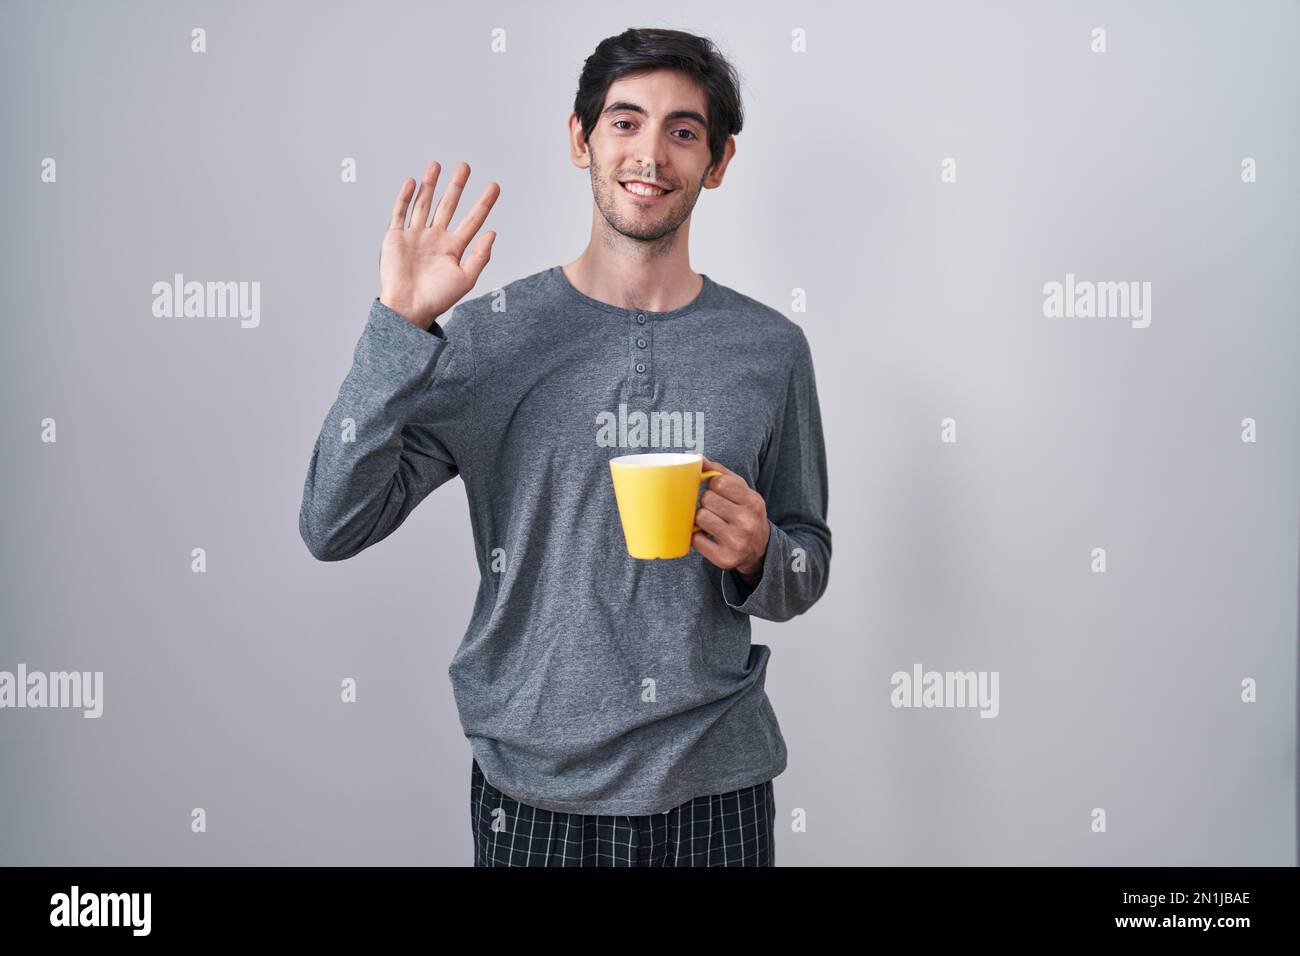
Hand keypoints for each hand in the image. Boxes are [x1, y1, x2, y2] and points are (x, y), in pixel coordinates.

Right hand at [380, 160, 500, 329]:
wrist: (409, 308)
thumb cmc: (438, 298)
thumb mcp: (466, 278)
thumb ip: (480, 256)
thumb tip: (493, 232)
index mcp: (453, 248)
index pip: (472, 220)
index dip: (483, 203)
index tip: (494, 186)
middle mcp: (435, 239)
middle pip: (448, 206)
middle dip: (456, 186)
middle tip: (465, 166)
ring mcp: (415, 236)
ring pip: (424, 204)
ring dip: (430, 185)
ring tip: (436, 165)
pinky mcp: (396, 237)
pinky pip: (400, 213)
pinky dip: (405, 197)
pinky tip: (413, 182)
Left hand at [692, 457, 769, 581]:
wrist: (760, 549)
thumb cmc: (745, 513)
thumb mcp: (742, 491)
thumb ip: (721, 473)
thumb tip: (698, 459)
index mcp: (753, 502)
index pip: (719, 482)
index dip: (712, 484)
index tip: (715, 490)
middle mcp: (748, 522)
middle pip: (707, 499)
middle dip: (706, 501)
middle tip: (713, 507)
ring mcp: (737, 542)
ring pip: (701, 518)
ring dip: (700, 518)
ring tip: (710, 521)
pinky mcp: (725, 559)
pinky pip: (696, 540)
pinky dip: (698, 537)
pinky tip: (707, 536)